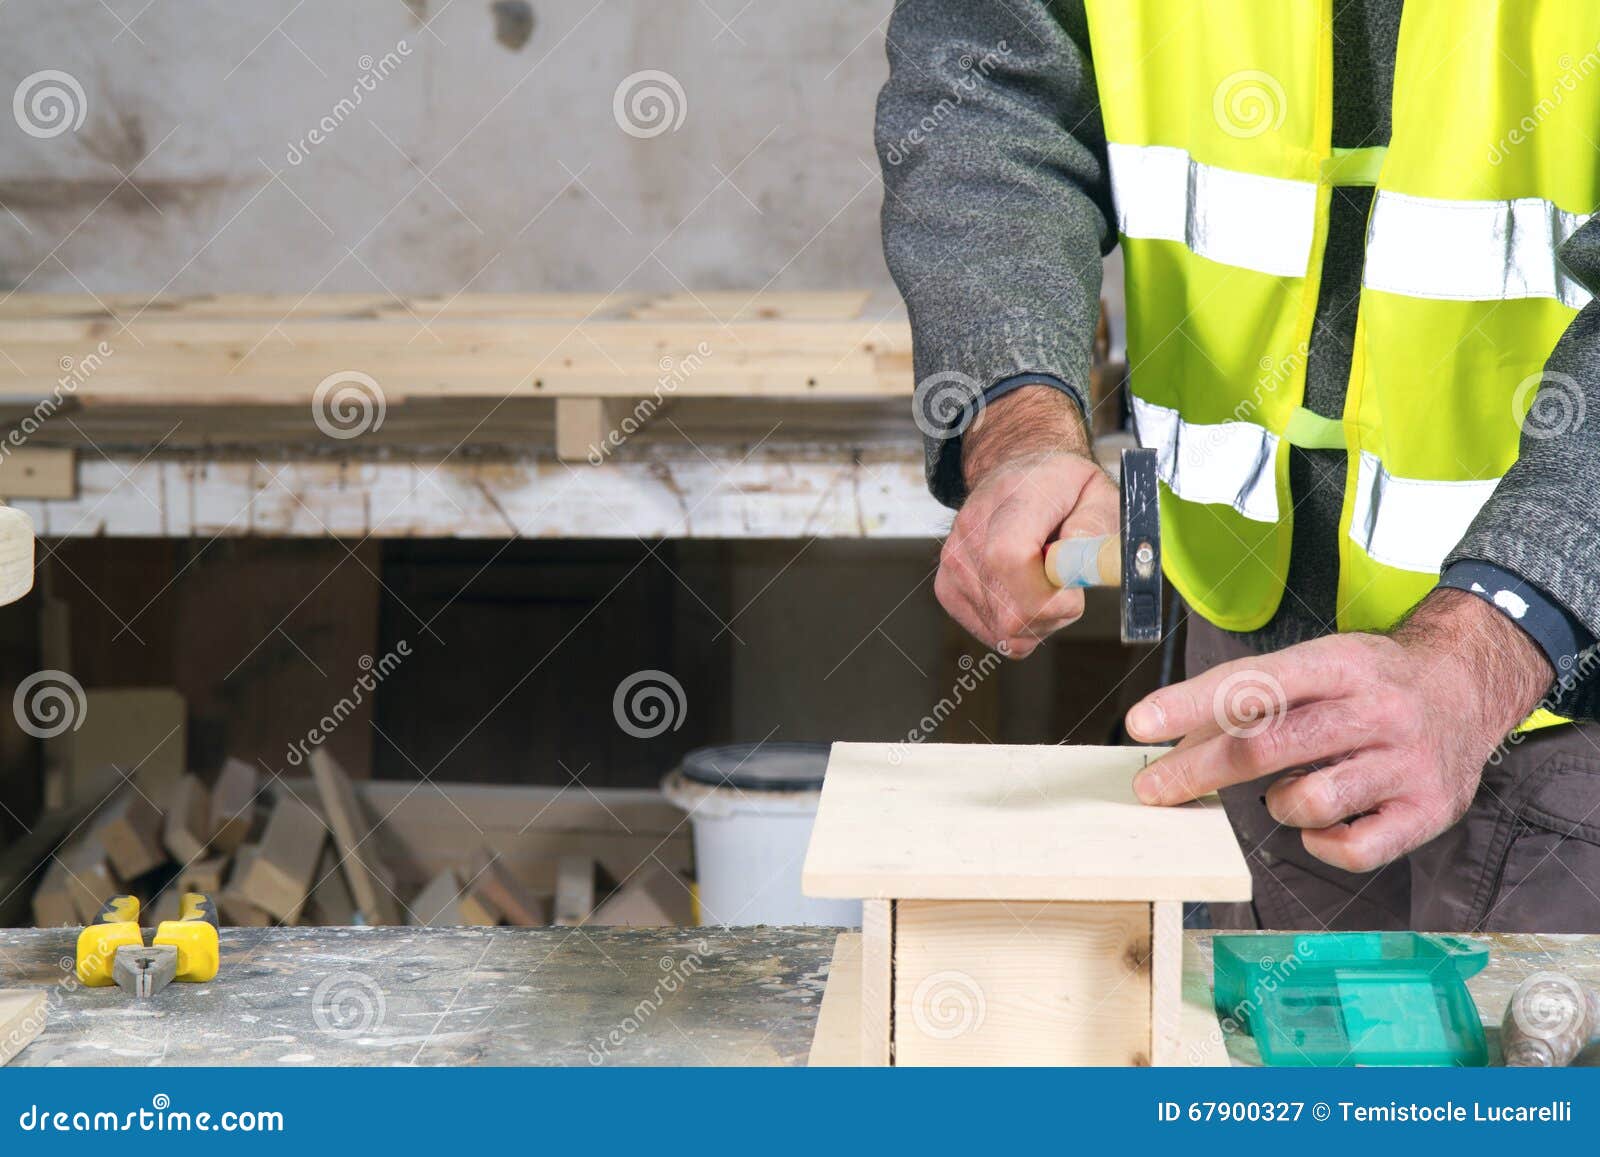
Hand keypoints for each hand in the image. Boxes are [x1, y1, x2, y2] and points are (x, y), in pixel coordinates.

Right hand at [937, 386, 1118, 657]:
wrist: (1017, 477)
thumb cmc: (1064, 489)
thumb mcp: (1100, 492)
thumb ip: (1096, 526)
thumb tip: (1075, 566)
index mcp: (1013, 497)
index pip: (1008, 557)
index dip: (1048, 594)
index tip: (1075, 588)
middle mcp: (971, 530)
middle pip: (1011, 611)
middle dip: (1054, 612)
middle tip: (1066, 582)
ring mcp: (953, 562)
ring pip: (1007, 630)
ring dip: (1040, 619)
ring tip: (1045, 582)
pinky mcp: (947, 588)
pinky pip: (996, 635)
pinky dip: (1020, 624)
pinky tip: (1025, 592)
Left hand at [1125, 590, 1552, 872]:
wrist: (1469, 685)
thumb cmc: (1371, 680)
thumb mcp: (1316, 664)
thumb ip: (1251, 698)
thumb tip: (1174, 743)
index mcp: (1339, 665)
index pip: (1253, 684)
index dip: (1191, 705)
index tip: (1140, 724)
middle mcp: (1375, 711)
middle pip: (1267, 746)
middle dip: (1197, 771)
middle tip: (1152, 788)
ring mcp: (1406, 763)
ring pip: (1307, 802)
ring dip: (1276, 805)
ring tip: (1285, 793)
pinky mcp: (1430, 810)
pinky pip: (1353, 849)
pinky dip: (1322, 842)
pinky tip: (1321, 823)